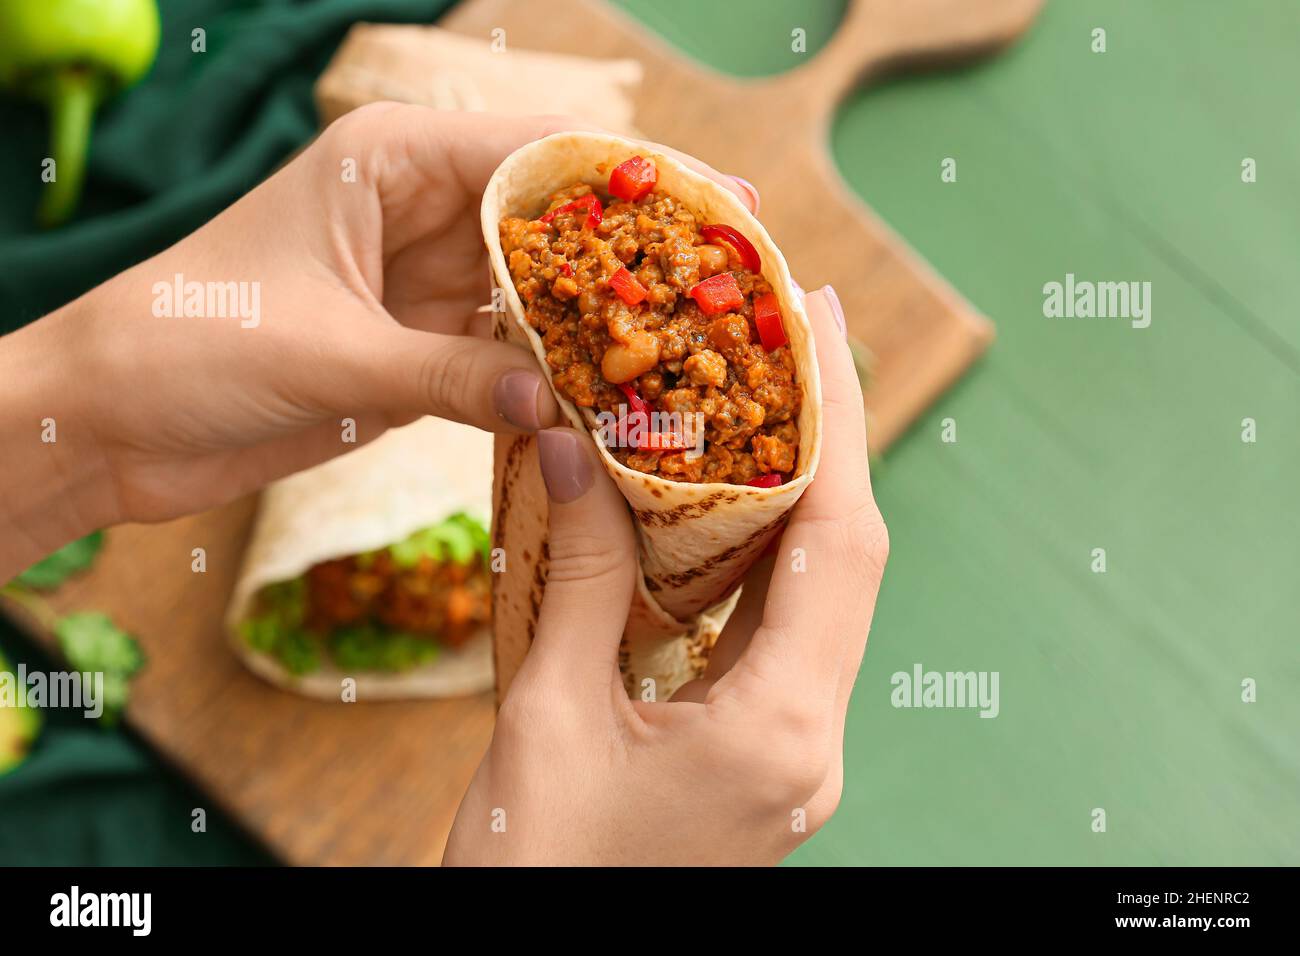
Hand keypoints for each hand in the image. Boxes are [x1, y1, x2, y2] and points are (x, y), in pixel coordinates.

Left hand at [0, 105, 755, 579]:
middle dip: (637, 255)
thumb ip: (448, 372)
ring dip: (602, 328)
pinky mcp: (418, 352)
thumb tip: (557, 405)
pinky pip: (506, 359)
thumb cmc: (186, 345)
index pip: (539, 153)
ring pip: (538, 297)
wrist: (111, 420)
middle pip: (555, 224)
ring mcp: (423, 286)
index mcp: (392, 163)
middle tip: (735, 284)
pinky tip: (612, 403)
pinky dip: (553, 381)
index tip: (726, 204)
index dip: (638, 180)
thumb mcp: (328, 351)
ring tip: (693, 352)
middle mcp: (419, 213)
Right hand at [442, 287, 887, 865]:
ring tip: (760, 394)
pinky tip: (722, 504)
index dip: (836, 419)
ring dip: (796, 493)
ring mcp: (792, 753)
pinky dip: (759, 557)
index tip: (817, 318)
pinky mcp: (761, 756)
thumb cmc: (531, 871)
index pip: (837, 542)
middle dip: (825, 438)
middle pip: (844, 560)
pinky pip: (778, 634)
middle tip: (791, 330)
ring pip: (817, 595)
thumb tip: (568, 445)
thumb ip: (577, 575)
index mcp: (778, 729)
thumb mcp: (545, 713)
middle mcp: (809, 741)